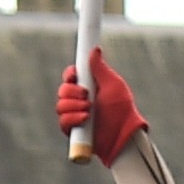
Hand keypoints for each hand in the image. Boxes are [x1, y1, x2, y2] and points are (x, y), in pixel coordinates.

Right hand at [54, 49, 147, 163]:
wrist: (123, 134)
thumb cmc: (121, 109)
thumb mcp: (112, 85)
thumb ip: (100, 68)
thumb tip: (95, 49)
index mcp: (87, 87)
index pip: (70, 77)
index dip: (70, 75)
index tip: (75, 76)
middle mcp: (78, 100)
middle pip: (62, 90)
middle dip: (73, 92)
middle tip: (88, 95)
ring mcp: (74, 115)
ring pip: (60, 105)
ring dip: (74, 106)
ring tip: (90, 110)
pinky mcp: (72, 130)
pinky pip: (63, 121)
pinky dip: (73, 118)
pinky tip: (85, 119)